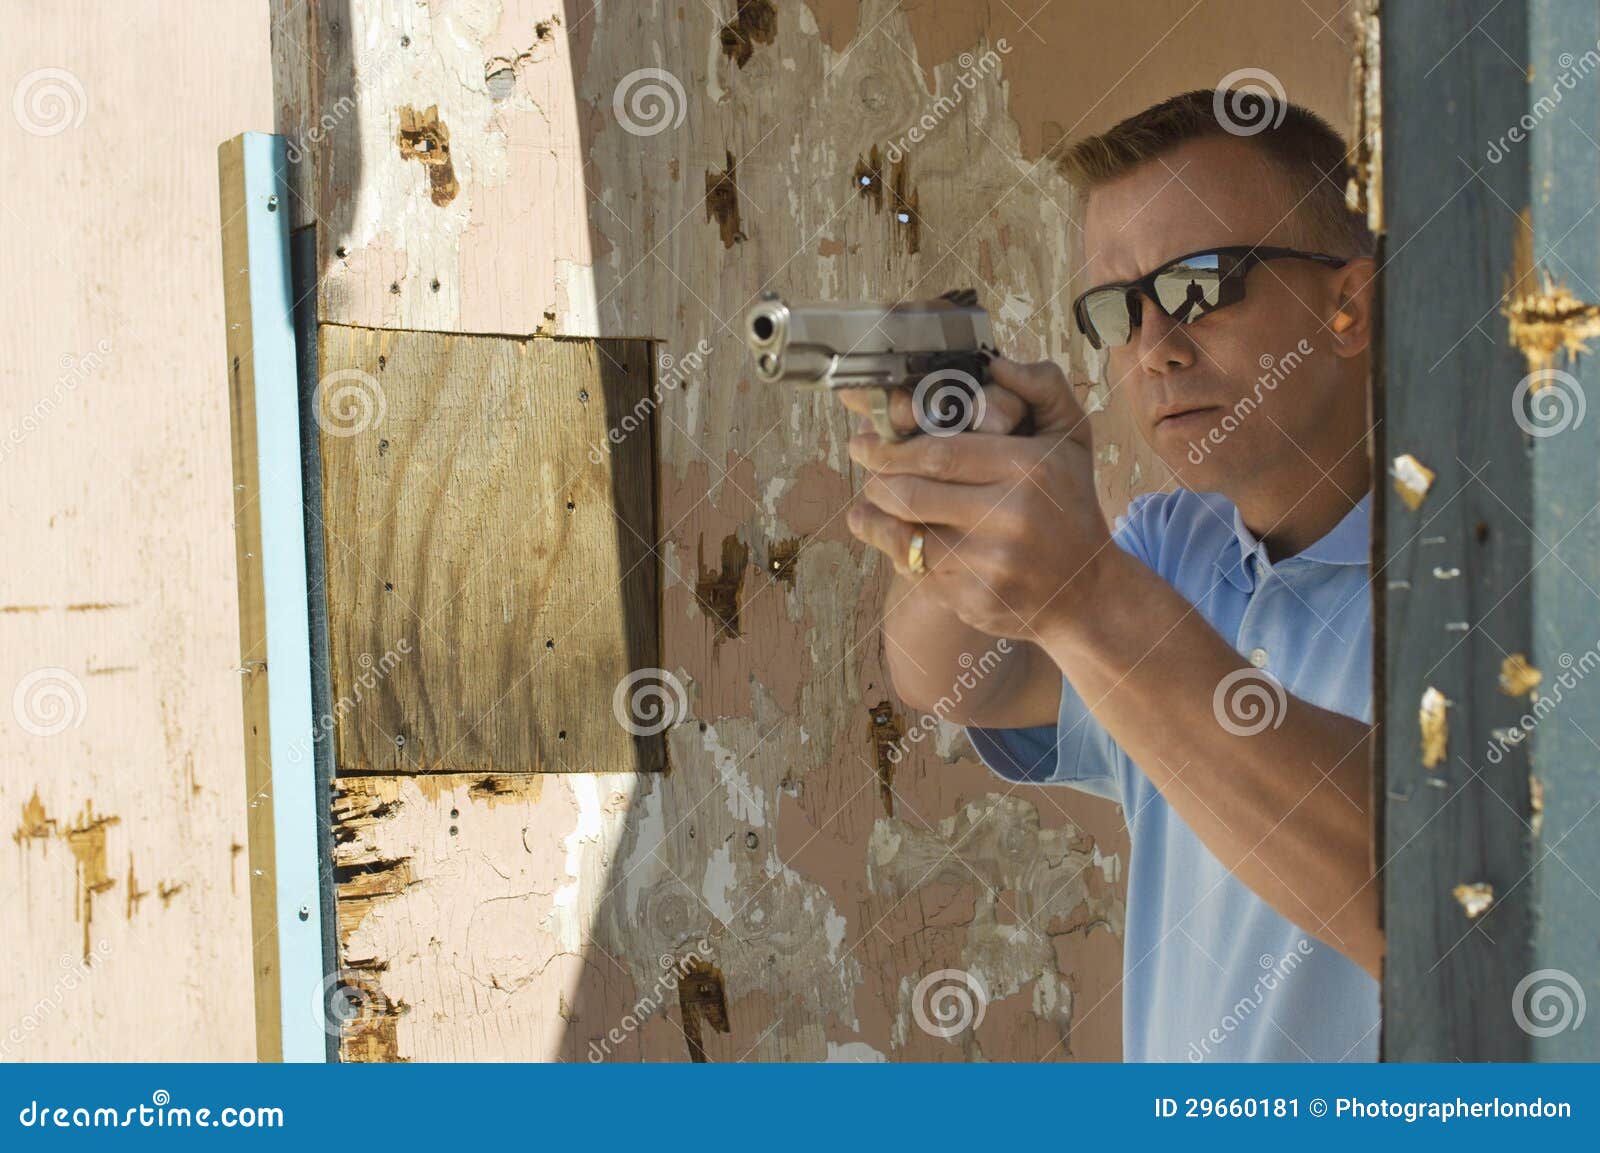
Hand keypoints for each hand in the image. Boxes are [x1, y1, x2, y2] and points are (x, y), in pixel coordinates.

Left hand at [846, 357, 1113, 644]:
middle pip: (911, 494)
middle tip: (865, 469)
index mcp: (1028, 468)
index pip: (937, 454)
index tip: (864, 442)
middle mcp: (1009, 517)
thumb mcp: (1071, 437)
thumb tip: (996, 364)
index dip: (890, 449)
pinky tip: (896, 541)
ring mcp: (991, 564)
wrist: (1086, 592)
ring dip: (876, 520)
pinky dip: (900, 554)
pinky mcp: (975, 600)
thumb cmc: (1069, 503)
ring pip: (905, 537)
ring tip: (867, 506)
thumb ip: (1041, 388)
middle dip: (876, 480)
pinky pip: (918, 572)